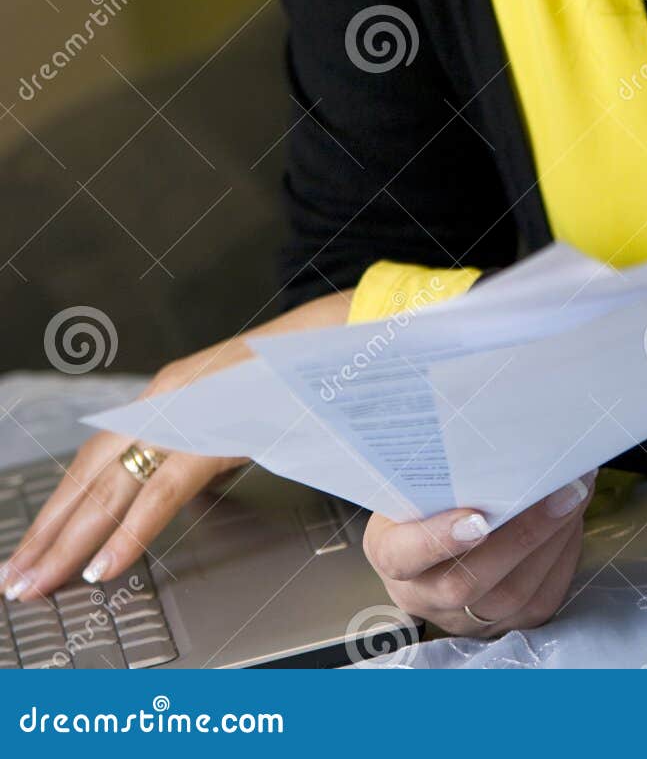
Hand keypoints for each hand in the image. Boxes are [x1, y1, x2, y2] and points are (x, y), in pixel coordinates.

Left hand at [0, 287, 351, 602]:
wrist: (339, 338)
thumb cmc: (299, 375)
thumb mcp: (236, 409)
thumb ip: (202, 439)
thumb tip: (177, 483)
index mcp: (167, 394)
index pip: (95, 458)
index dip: (62, 506)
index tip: (36, 547)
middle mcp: (163, 399)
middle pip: (87, 476)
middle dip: (48, 533)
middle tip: (17, 580)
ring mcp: (183, 413)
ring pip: (110, 488)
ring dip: (69, 542)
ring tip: (38, 583)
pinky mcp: (211, 431)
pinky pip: (160, 492)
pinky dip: (129, 534)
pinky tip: (105, 567)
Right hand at [362, 469, 597, 638]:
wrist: (430, 539)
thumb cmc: (424, 498)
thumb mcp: (413, 481)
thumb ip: (440, 470)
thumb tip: (496, 432)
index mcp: (389, 554)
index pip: (404, 556)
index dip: (438, 541)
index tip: (477, 517)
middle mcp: (423, 594)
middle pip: (468, 582)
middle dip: (522, 535)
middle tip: (560, 489)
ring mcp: (464, 618)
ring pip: (512, 596)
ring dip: (552, 541)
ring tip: (575, 494)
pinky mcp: (504, 625)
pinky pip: (539, 600)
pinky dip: (562, 555)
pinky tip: (573, 518)